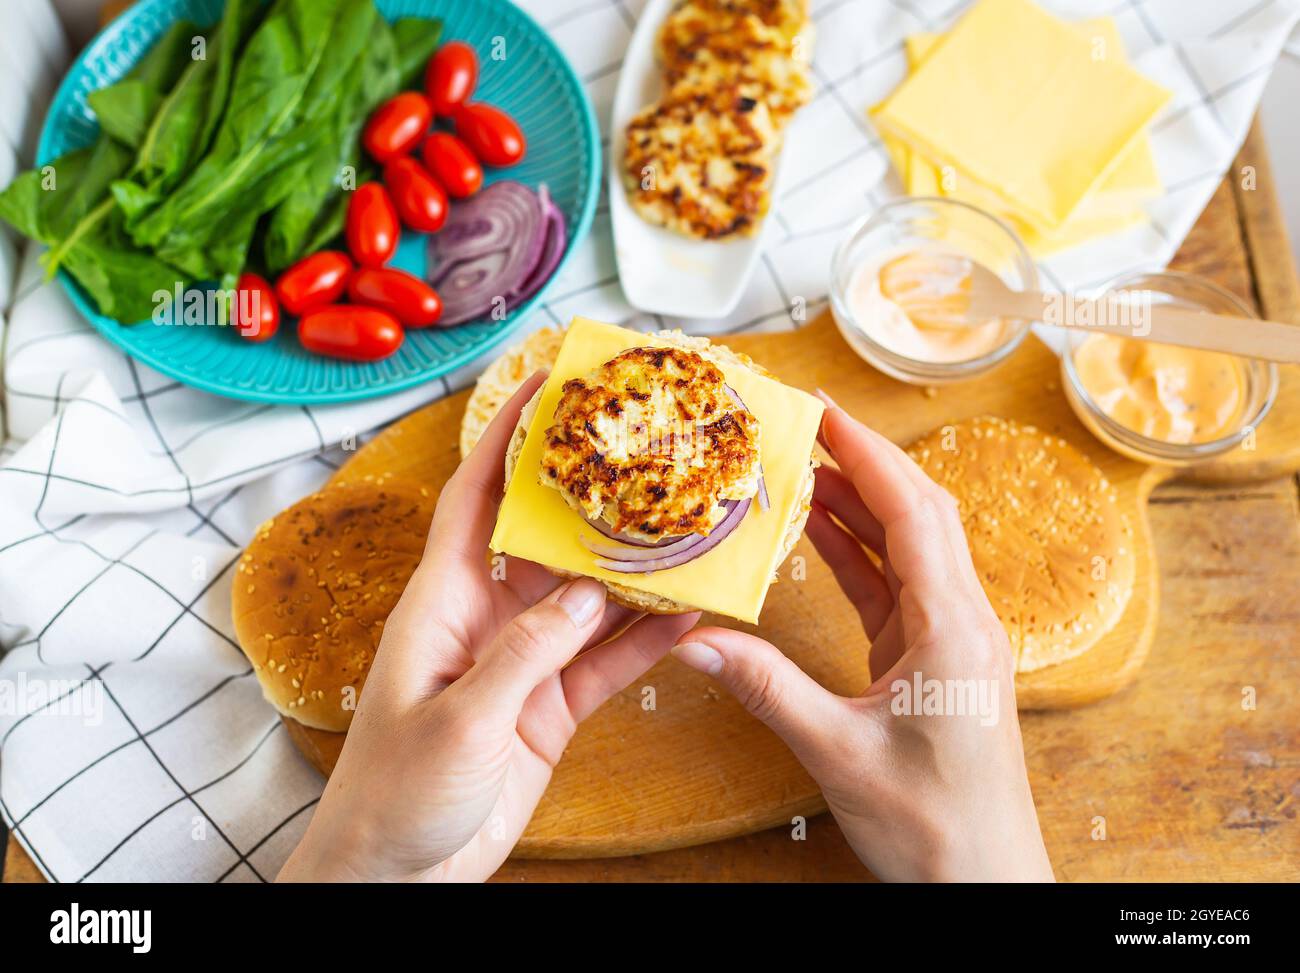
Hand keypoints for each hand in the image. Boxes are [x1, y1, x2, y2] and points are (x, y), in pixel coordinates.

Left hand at [279, 373, 698, 881]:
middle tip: (648, 454)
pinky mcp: (548, 707)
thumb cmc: (395, 790)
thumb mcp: (458, 716)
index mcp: (441, 602)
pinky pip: (605, 663)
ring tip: (689, 532)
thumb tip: (590, 595)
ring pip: (588, 601)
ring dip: (634, 572)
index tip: (548, 386)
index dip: (508, 439)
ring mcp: (521, 662)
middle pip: (546, 540)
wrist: (396, 876)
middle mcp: (485, 619)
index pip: (475, 497)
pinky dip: (645, 642)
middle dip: (593, 498)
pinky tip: (689, 618)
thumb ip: (526, 652)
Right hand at [670, 393, 1052, 881]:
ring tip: (798, 468)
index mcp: (953, 629)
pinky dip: (855, 553)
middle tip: (804, 423)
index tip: (822, 411)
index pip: (911, 513)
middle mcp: (962, 620)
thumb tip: (694, 639)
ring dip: (856, 503)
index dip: (866, 453)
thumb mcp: (837, 753)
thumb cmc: (933, 827)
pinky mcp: (933, 659)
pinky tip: (817, 532)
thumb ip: (766, 688)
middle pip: (916, 513)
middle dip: (862, 461)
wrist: (984, 882)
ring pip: (906, 545)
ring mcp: (951, 638)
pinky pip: (893, 586)